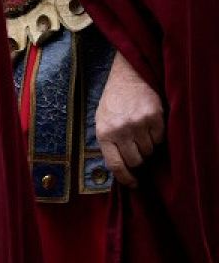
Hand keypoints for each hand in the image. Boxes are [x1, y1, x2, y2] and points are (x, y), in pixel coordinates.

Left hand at [97, 50, 165, 187]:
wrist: (126, 77)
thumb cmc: (112, 102)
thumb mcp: (101, 121)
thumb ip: (108, 143)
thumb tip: (120, 169)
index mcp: (104, 133)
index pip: (115, 165)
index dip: (126, 178)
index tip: (134, 184)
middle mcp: (120, 130)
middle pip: (136, 161)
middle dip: (137, 159)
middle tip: (136, 148)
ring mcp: (138, 124)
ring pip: (149, 151)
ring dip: (147, 146)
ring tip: (140, 132)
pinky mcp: (154, 117)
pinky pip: (160, 139)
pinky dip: (156, 137)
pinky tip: (149, 125)